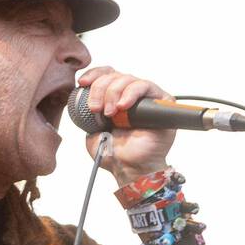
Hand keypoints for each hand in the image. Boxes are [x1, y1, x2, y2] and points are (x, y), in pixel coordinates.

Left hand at [78, 66, 177, 184]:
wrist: (128, 169)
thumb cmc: (113, 153)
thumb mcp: (91, 129)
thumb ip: (86, 112)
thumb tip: (82, 94)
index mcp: (114, 98)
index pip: (106, 74)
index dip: (94, 74)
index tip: (82, 84)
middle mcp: (131, 96)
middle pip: (115, 75)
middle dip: (101, 88)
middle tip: (95, 108)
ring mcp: (147, 99)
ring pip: (129, 78)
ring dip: (114, 92)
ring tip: (109, 113)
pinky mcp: (162, 102)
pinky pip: (147, 86)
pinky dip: (132, 93)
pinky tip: (122, 106)